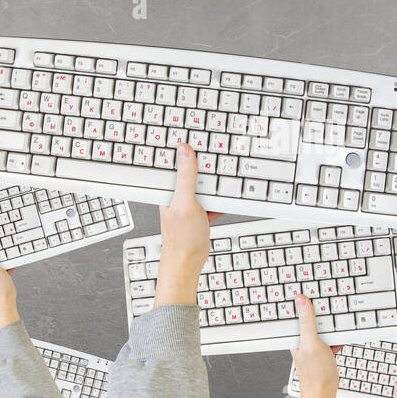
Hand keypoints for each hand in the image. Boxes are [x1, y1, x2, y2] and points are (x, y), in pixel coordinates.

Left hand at [154, 143, 220, 306]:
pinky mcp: (199, 211)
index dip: (184, 147)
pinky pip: (212, 198)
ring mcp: (188, 202)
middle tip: (216, 149)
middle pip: (191, 170)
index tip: (196, 134)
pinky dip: (221, 197)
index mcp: (168, 188)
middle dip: (203, 162)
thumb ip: (186, 177)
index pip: (175, 161)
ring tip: (224, 171)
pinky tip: (229, 195)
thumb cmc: (181, 238)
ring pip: (203, 184)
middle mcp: (176, 193)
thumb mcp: (185, 203)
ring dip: (214, 180)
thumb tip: (184, 151)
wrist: (188, 263)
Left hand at [289, 293, 339, 397]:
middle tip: (328, 298)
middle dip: (320, 307)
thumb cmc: (314, 373)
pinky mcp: (323, 347)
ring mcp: (313, 341)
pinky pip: (332, 334)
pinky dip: (338, 334)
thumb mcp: (311, 343)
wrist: (324, 392)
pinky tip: (341, 336)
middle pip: (311, 314)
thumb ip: (307, 322)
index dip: (301, 296)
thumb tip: (301, 300)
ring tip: (336, 317)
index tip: (308, 284)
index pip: (296, 309)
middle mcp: (302, 336)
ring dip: (331, 321)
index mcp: (295, 333)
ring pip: (323, 323)